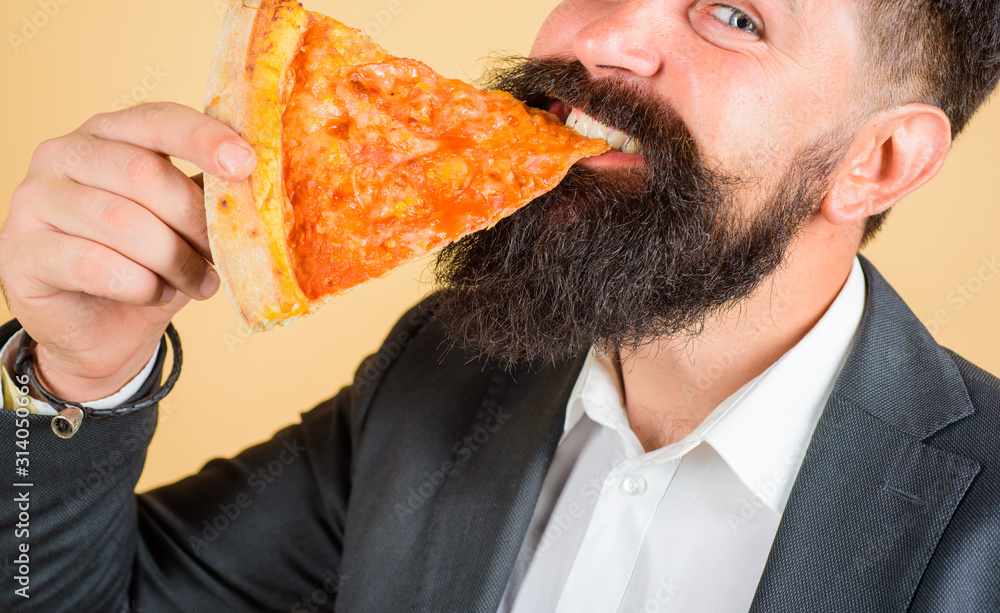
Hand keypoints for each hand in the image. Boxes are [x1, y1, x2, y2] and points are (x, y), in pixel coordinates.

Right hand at [0, 102, 255, 401]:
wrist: (102, 330)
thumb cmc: (147, 265)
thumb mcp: (184, 225)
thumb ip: (206, 198)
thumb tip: (253, 189)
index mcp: (108, 134)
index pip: (156, 120)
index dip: (203, 138)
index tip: (246, 163)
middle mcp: (63, 155)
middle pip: (144, 174)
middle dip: (194, 221)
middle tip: (219, 257)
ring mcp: (34, 200)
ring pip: (123, 222)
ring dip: (174, 261)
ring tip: (197, 283)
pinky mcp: (21, 251)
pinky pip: (94, 264)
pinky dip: (139, 285)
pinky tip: (152, 294)